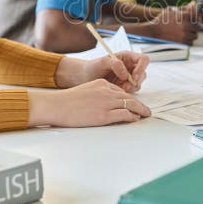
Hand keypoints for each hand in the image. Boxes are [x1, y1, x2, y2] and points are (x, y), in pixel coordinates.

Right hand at [28, 79, 151, 126]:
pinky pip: (124, 115)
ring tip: (145, 115)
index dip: (129, 98)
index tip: (134, 104)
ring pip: (130, 104)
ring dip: (140, 110)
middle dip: (139, 104)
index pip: (120, 91)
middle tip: (146, 110)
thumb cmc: (66, 102)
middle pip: (129, 97)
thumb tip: (105, 105)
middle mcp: (106, 91)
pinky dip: (132, 117)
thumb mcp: (85, 91)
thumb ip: (97, 95)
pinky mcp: (104, 115)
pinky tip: (135, 119)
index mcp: (101, 84)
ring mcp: (106, 103)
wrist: (56, 105)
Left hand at [83, 51, 147, 92]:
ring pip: (139, 83)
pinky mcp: (125, 86)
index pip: (143, 59)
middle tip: (126, 86)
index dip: (142, 67)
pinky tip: (118, 90)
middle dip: (136, 81)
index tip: (133, 76)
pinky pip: (132, 90)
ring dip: (132, 87)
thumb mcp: (102, 62)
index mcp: (127, 57)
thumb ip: (115, 64)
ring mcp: (128, 77)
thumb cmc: (93, 67)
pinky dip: (128, 92)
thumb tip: (126, 74)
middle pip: (143, 73)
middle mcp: (130, 66)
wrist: (85, 77)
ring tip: (120, 88)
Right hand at [149, 3, 199, 44]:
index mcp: (184, 16)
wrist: (153, 31)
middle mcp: (185, 25)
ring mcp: (184, 34)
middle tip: (192, 28)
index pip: (196, 16)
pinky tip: (183, 38)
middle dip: (195, 27)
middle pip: (198, 27)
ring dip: (192, 34)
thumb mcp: (171, 10)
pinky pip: (190, 42)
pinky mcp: (182, 42)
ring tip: (186, 33)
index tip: (195, 21)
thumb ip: (183, 8)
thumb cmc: (161, 20)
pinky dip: (188, 41)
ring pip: (195, 36)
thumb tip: (193, 3)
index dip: (196, 19)